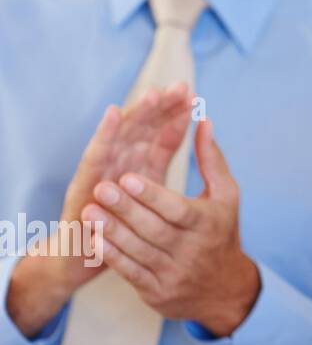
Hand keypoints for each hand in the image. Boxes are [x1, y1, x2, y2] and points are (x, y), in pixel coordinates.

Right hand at [5, 83, 190, 337]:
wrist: (83, 257)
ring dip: (137, 113)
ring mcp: (100, 170)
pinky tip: (114, 115)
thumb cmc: (122, 225)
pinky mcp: (83, 183)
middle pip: (142, 128)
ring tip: (153, 94)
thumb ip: (164, 158)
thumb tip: (195, 135)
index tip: (195, 96)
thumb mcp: (151, 192)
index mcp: (139, 165)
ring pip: (120, 135)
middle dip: (161, 107)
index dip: (176, 116)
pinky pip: (96, 155)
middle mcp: (119, 161)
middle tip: (179, 87)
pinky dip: (104, 134)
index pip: (160, 134)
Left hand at [81, 118, 260, 337]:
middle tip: (100, 189)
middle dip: (125, 209)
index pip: (177, 209)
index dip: (152, 195)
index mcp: (208, 223)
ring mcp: (174, 274)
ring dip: (112, 232)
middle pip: (154, 229)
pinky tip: (95, 240)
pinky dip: (112, 256)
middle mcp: (192, 250)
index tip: (127, 177)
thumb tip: (203, 120)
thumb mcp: (225, 195)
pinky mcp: (157, 293)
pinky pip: (130, 273)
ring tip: (88, 211)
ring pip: (138, 252)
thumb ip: (211, 159)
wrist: (224, 289)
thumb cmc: (221, 231)